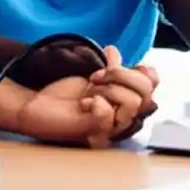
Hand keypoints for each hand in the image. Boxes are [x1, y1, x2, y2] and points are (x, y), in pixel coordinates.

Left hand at [14, 46, 158, 147]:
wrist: (38, 103)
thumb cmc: (64, 91)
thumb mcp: (93, 72)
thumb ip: (111, 66)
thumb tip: (116, 54)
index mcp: (127, 98)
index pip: (152, 82)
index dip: (137, 69)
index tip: (111, 63)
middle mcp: (125, 115)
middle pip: (146, 92)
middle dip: (120, 76)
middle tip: (95, 77)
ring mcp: (112, 128)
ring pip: (133, 103)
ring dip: (108, 90)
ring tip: (88, 93)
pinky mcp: (97, 135)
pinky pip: (110, 116)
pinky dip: (97, 103)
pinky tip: (84, 104)